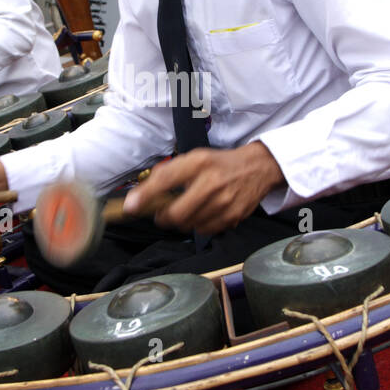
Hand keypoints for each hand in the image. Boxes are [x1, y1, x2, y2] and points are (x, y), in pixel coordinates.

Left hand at [122, 143, 284, 235]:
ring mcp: (223, 202)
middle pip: (175, 214)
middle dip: (163, 217)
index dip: (145, 195)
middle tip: (162, 213)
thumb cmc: (220, 164)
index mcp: (199, 162)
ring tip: (188, 209)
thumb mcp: (194, 158)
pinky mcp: (232, 217)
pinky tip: (203, 213)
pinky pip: (204, 230)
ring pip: (188, 225)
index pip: (165, 180)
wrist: (258, 168)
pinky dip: (198, 225)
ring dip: (181, 221)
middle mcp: (212, 183)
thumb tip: (140, 196)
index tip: (130, 206)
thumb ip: (168, 173)